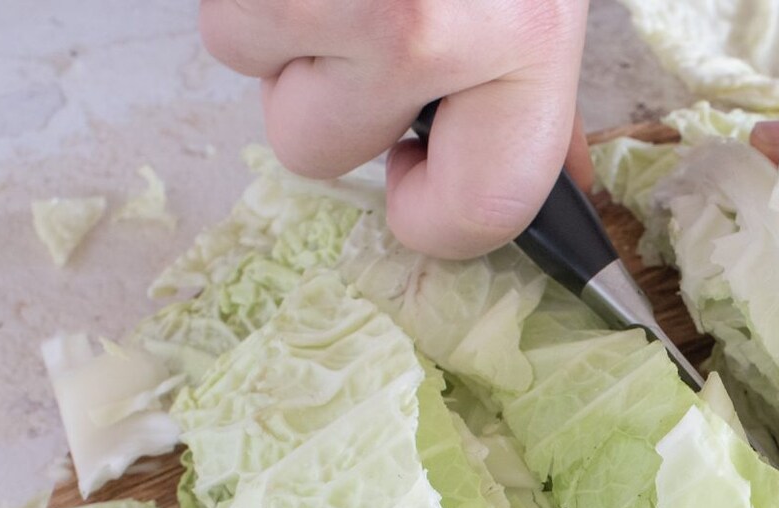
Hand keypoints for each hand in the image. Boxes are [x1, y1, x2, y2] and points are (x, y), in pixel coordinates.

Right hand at [199, 0, 590, 257]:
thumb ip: (535, 88)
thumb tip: (556, 181)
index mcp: (521, 37)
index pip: (480, 212)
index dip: (436, 217)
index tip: (419, 179)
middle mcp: (421, 24)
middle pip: (315, 150)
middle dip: (327, 98)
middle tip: (366, 25)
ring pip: (251, 75)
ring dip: (280, 33)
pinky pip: (222, 18)